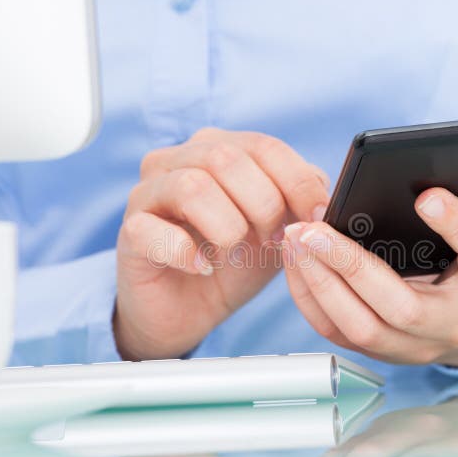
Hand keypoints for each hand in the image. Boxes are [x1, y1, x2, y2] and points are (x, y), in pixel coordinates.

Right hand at [115, 128, 329, 359]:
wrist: (187, 310)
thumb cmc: (232, 263)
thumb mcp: (278, 228)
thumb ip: (300, 201)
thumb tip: (326, 190)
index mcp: (219, 149)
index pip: (264, 147)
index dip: (297, 181)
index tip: (318, 215)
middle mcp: (178, 160)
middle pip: (227, 159)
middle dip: (263, 204)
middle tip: (272, 238)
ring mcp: (148, 193)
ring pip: (192, 187)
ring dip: (228, 226)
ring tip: (235, 250)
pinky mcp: (131, 231)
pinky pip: (155, 231)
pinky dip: (188, 254)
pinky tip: (203, 268)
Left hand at [282, 187, 457, 365]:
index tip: (426, 197)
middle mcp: (452, 325)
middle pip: (402, 308)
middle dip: (352, 265)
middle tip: (314, 228)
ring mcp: (413, 347)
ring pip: (360, 326)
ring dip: (320, 282)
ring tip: (295, 239)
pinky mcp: (378, 352)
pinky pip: (335, 331)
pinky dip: (308, 296)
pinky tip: (295, 261)